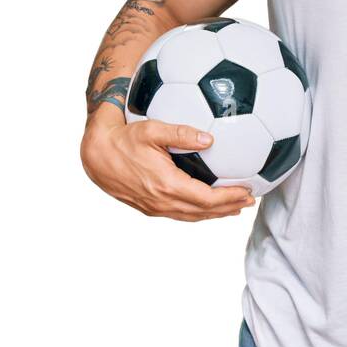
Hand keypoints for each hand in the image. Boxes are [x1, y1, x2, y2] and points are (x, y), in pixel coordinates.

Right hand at [80, 119, 254, 220]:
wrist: (96, 156)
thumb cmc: (124, 139)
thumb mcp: (152, 129)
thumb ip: (181, 133)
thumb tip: (209, 138)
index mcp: (166, 185)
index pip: (206, 199)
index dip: (229, 198)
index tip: (247, 192)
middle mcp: (161, 202)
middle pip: (203, 212)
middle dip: (228, 208)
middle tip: (250, 201)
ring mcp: (154, 208)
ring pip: (192, 217)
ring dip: (215, 213)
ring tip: (235, 207)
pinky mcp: (149, 208)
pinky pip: (179, 214)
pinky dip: (198, 213)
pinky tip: (207, 206)